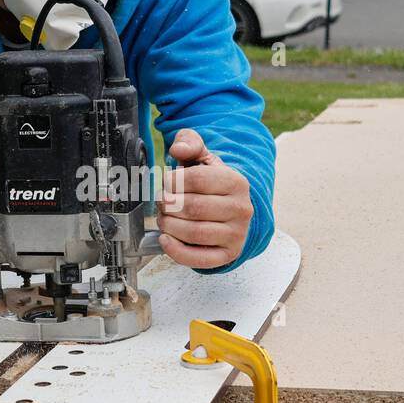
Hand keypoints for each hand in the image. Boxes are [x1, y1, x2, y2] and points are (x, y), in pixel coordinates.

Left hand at [157, 129, 252, 269]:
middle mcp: (241, 209)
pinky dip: (176, 251)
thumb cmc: (212, 184)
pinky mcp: (228, 254)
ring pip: (194, 233)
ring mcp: (236, 234)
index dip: (172, 181)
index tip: (166, 183)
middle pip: (193, 208)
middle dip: (168, 205)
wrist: (232, 210)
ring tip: (164, 219)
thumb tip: (178, 148)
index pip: (196, 179)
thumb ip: (190, 143)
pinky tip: (166, 239)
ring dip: (169, 226)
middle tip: (162, 203)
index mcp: (236, 182)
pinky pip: (200, 259)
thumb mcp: (203, 158)